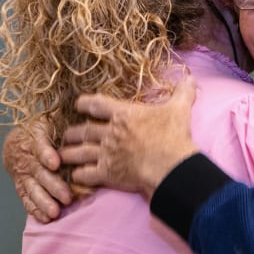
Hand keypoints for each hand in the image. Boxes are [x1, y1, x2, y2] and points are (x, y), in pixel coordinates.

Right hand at [4, 123, 71, 222]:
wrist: (16, 142)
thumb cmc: (42, 131)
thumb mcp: (49, 122)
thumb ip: (65, 125)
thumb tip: (87, 114)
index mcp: (35, 139)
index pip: (40, 146)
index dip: (47, 154)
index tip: (56, 162)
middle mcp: (27, 158)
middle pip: (39, 173)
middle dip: (53, 186)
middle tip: (67, 196)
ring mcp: (23, 174)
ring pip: (32, 189)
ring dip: (44, 202)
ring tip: (55, 212)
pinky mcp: (21, 186)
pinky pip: (26, 199)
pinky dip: (34, 209)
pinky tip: (45, 218)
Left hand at [65, 75, 198, 198]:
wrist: (171, 166)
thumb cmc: (173, 136)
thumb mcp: (179, 110)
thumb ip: (183, 94)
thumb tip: (192, 79)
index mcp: (123, 114)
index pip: (96, 104)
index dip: (84, 103)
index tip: (78, 105)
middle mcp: (110, 133)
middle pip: (82, 130)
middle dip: (72, 133)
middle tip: (67, 135)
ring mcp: (106, 154)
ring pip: (78, 152)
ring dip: (69, 153)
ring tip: (62, 155)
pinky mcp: (107, 173)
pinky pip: (85, 174)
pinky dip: (78, 175)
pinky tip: (75, 175)